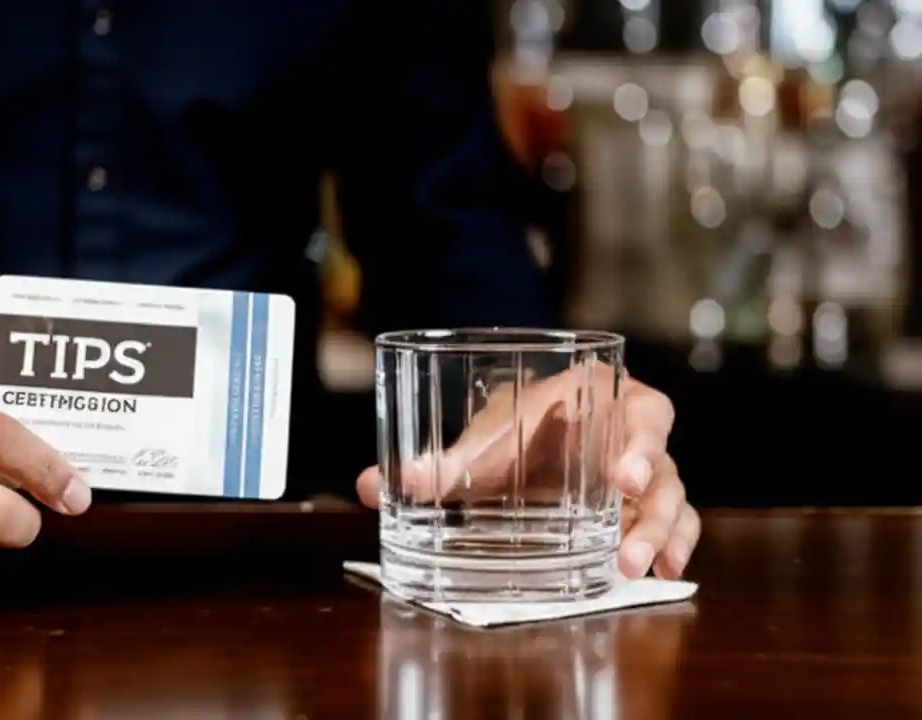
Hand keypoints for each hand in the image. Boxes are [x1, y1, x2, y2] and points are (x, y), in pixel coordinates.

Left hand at [355, 369, 697, 579]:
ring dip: (658, 535)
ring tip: (636, 569)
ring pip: (671, 500)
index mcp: (601, 396)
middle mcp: (633, 433)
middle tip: (626, 542)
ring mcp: (646, 474)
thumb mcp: (481, 443)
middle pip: (663, 464)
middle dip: (650, 503)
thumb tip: (371, 486)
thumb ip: (437, 463)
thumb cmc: (512, 429)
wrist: (524, 439)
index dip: (640, 442)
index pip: (642, 412)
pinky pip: (674, 525)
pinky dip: (673, 547)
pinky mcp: (643, 507)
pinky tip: (665, 574)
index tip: (623, 475)